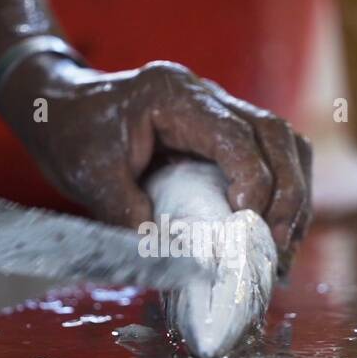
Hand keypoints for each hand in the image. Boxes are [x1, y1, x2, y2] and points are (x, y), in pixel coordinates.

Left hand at [0, 57, 311, 272]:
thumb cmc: (73, 137)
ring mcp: (221, 110)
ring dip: (294, 195)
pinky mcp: (225, 132)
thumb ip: (129, 216)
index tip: (250, 230)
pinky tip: (277, 231)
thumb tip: (174, 262)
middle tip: (277, 247)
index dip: (254, 184)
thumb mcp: (91, 178)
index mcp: (173, 95)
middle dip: (287, 194)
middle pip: (275, 135)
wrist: (62, 109)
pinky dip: (283, 192)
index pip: (236, 137)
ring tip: (284, 246)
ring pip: (285, 143)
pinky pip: (273, 156)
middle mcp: (207, 95)